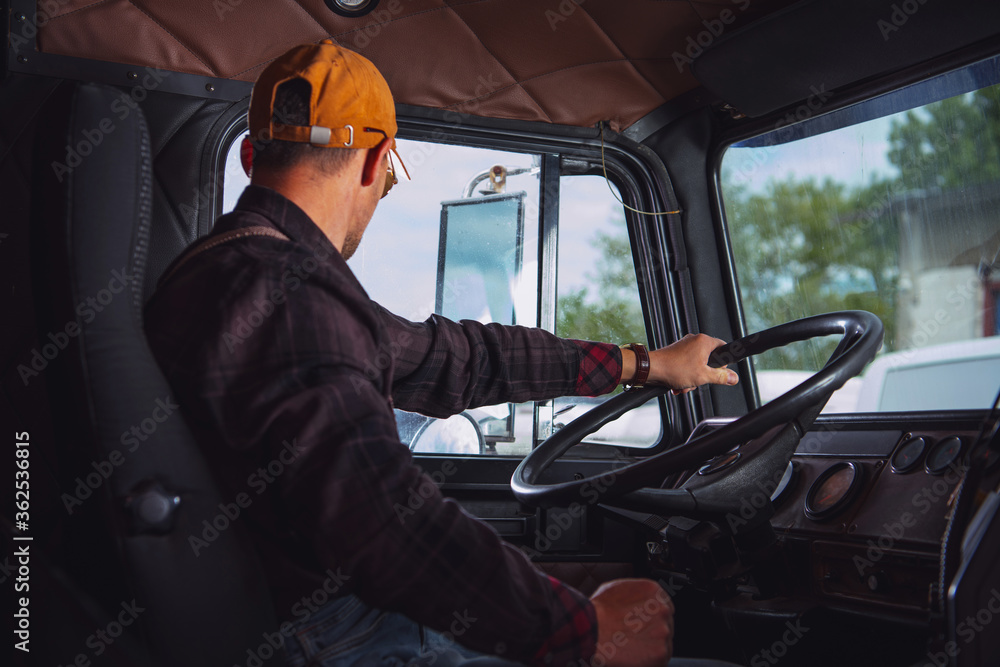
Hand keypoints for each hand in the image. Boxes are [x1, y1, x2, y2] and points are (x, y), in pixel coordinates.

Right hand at [589, 579, 674, 666]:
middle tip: (633, 637)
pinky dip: (648, 661)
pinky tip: (634, 657)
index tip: (643, 626)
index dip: (652, 619)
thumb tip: (640, 600)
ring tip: (631, 647)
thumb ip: (636, 593)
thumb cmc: (598, 610)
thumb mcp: (617, 587)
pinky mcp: (660, 652)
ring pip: (664, 644)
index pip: (663, 607)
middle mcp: (664, 609)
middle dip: (652, 633)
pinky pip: (660, 660)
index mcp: (655, 591)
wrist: (590, 628)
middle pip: (665, 626)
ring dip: (651, 648)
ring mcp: (664, 631)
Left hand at [623, 334, 737, 394]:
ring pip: (697, 365)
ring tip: (685, 384)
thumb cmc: (674, 368)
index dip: (724, 363)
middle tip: (698, 380)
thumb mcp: (703, 376)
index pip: (724, 348)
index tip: (720, 371)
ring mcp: (684, 346)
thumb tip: (734, 377)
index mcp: (704, 341)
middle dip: (704, 375)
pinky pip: (686, 366)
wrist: (651, 369)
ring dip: (692, 379)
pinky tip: (679, 384)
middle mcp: (694, 341)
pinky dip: (684, 376)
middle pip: (709, 360)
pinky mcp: (676, 353)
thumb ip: (721, 377)